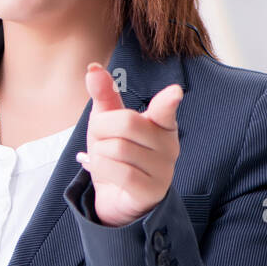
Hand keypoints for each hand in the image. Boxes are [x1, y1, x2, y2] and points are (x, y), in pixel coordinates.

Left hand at [75, 61, 182, 227]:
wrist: (118, 197)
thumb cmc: (116, 153)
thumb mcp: (107, 122)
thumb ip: (104, 95)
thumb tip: (92, 68)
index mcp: (162, 123)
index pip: (166, 109)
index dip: (168, 101)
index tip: (174, 92)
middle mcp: (169, 144)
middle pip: (125, 123)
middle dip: (101, 129)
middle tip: (101, 140)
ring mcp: (164, 170)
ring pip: (116, 148)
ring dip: (99, 153)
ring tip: (106, 160)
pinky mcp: (152, 191)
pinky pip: (119, 172)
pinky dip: (101, 170)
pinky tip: (106, 173)